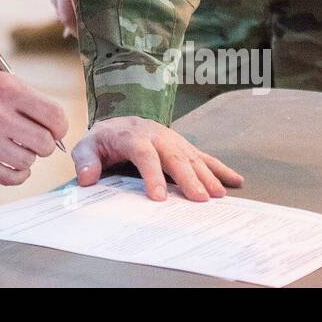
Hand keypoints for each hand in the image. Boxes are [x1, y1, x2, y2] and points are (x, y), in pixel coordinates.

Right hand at [0, 69, 69, 185]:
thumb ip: (25, 98)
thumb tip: (53, 124)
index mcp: (9, 89)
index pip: (55, 117)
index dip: (58, 127)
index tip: (52, 130)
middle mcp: (0, 115)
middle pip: (45, 143)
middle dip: (44, 144)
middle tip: (33, 140)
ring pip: (29, 162)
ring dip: (27, 158)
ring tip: (15, 148)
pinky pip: (12, 178)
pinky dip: (18, 174)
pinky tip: (12, 165)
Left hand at [72, 116, 242, 201]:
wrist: (118, 123)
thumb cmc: (104, 141)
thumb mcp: (87, 147)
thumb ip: (86, 161)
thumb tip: (86, 178)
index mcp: (132, 136)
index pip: (144, 154)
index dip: (152, 175)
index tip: (158, 197)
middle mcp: (156, 135)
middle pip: (174, 156)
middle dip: (187, 177)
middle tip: (199, 198)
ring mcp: (173, 140)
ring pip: (192, 156)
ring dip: (206, 175)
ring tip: (218, 195)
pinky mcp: (183, 146)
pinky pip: (204, 156)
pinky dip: (220, 169)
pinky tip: (235, 180)